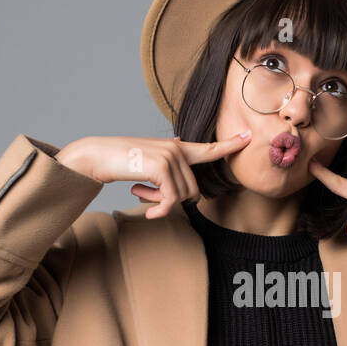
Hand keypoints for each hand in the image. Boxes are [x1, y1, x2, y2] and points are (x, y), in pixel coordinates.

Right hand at [56, 131, 252, 218]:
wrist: (97, 156)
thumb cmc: (121, 159)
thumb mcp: (149, 154)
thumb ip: (169, 153)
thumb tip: (183, 142)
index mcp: (177, 148)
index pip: (208, 149)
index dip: (230, 145)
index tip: (249, 137)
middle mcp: (177, 149)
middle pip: (192, 190)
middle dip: (169, 200)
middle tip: (145, 194)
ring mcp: (170, 156)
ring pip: (180, 196)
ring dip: (158, 202)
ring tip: (139, 191)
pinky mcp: (161, 166)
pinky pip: (170, 199)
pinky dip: (156, 208)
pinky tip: (137, 198)